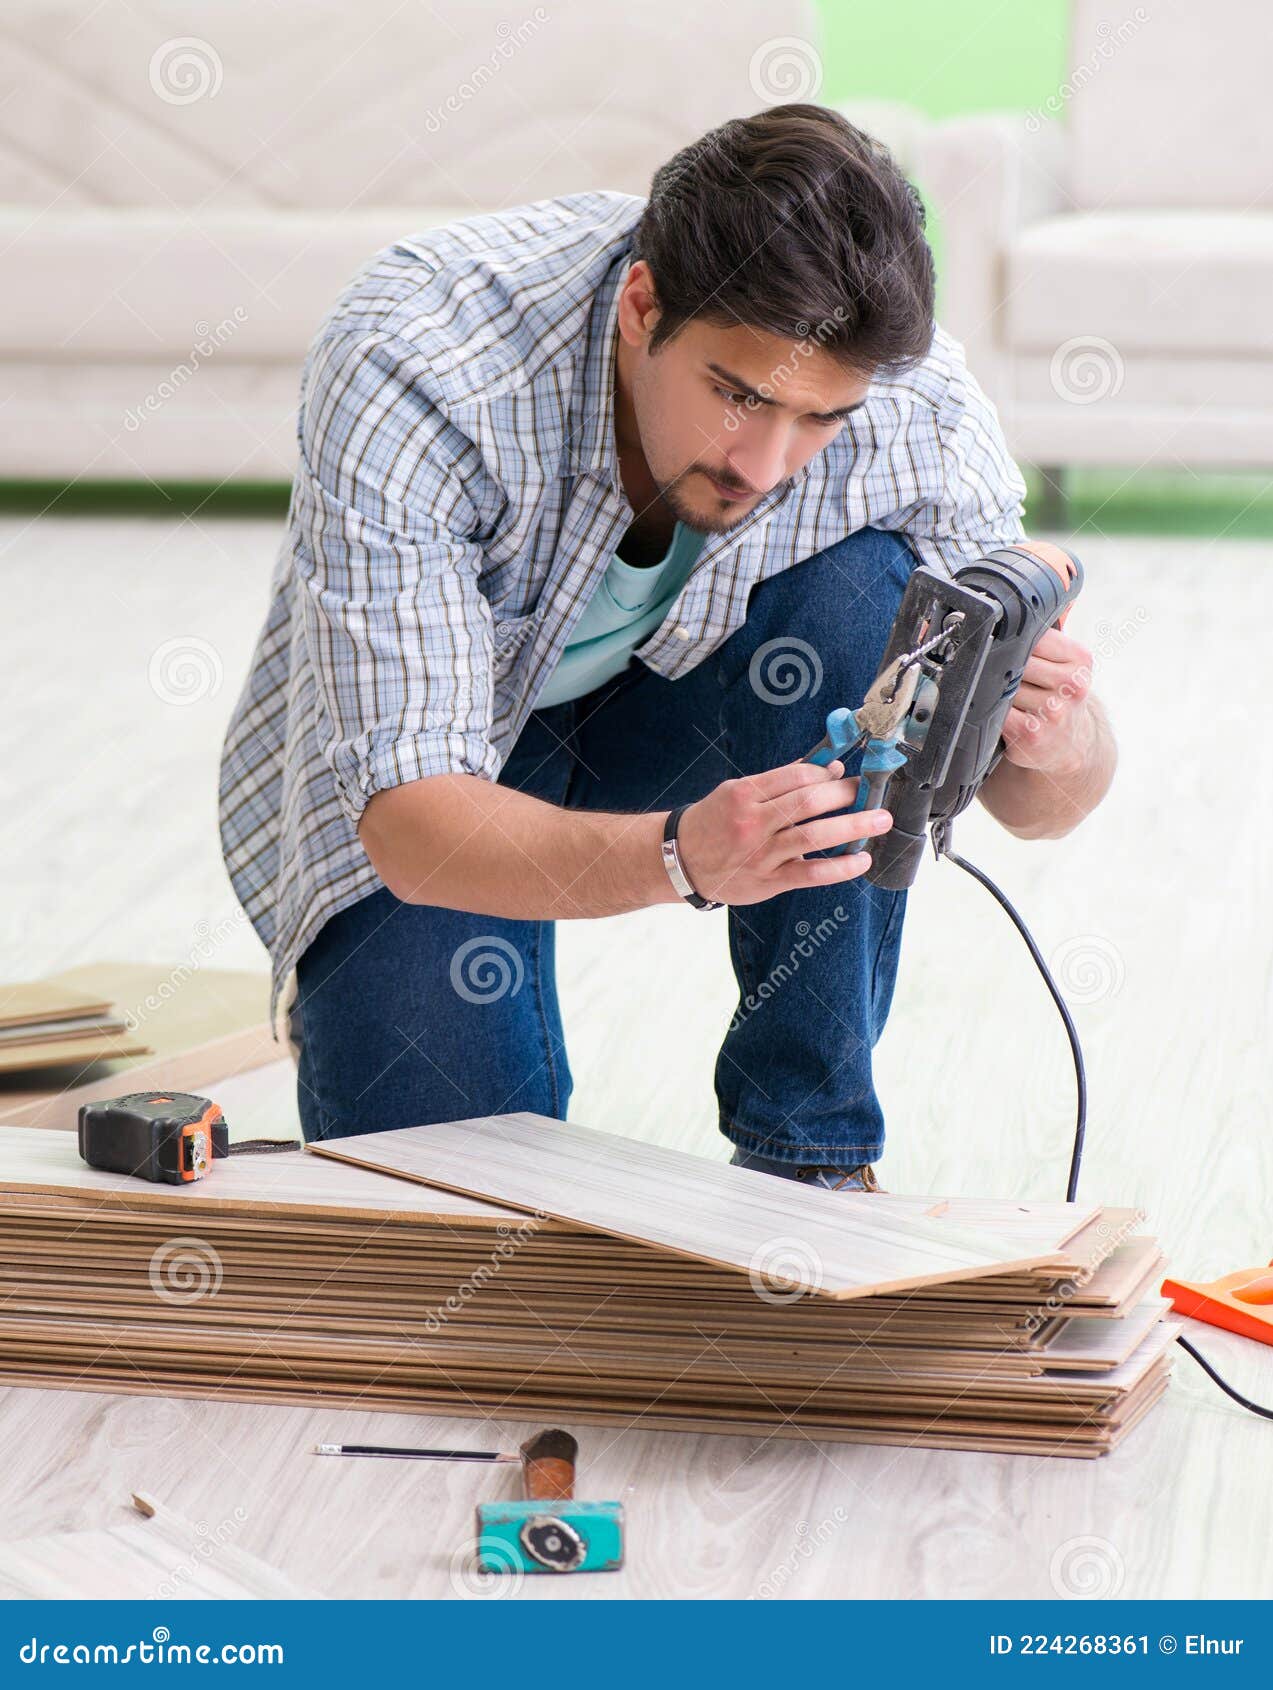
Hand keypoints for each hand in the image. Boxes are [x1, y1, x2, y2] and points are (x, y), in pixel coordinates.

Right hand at [673, 758, 892, 905]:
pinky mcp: (769, 881)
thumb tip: (825, 768)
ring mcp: (761, 853)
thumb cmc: (713, 823)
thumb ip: (777, 781)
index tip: (846, 774)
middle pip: (809, 802)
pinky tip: (861, 860)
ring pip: (814, 835)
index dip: (827, 773)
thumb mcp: (735, 792)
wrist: (680, 861)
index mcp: (744, 794)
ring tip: (880, 820)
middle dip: (847, 794)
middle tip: (871, 791)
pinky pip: (811, 873)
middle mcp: (753, 822)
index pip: (796, 776)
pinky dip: (839, 868)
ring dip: (853, 826)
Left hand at [1000, 627, 1095, 775]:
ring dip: (994, 689)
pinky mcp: (1032, 734)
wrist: (1069, 744)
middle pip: (1016, 660)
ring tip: (1002, 695)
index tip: (1001, 645)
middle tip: (999, 674)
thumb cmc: (1059, 696)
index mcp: (1080, 659)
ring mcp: (1053, 711)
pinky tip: (998, 712)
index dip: (1012, 641)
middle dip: (1002, 667)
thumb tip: (1016, 601)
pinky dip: (990, 710)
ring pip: (1004, 685)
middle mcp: (1071, 684)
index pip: (1033, 636)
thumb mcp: (1065, 663)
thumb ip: (1047, 635)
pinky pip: (997, 711)